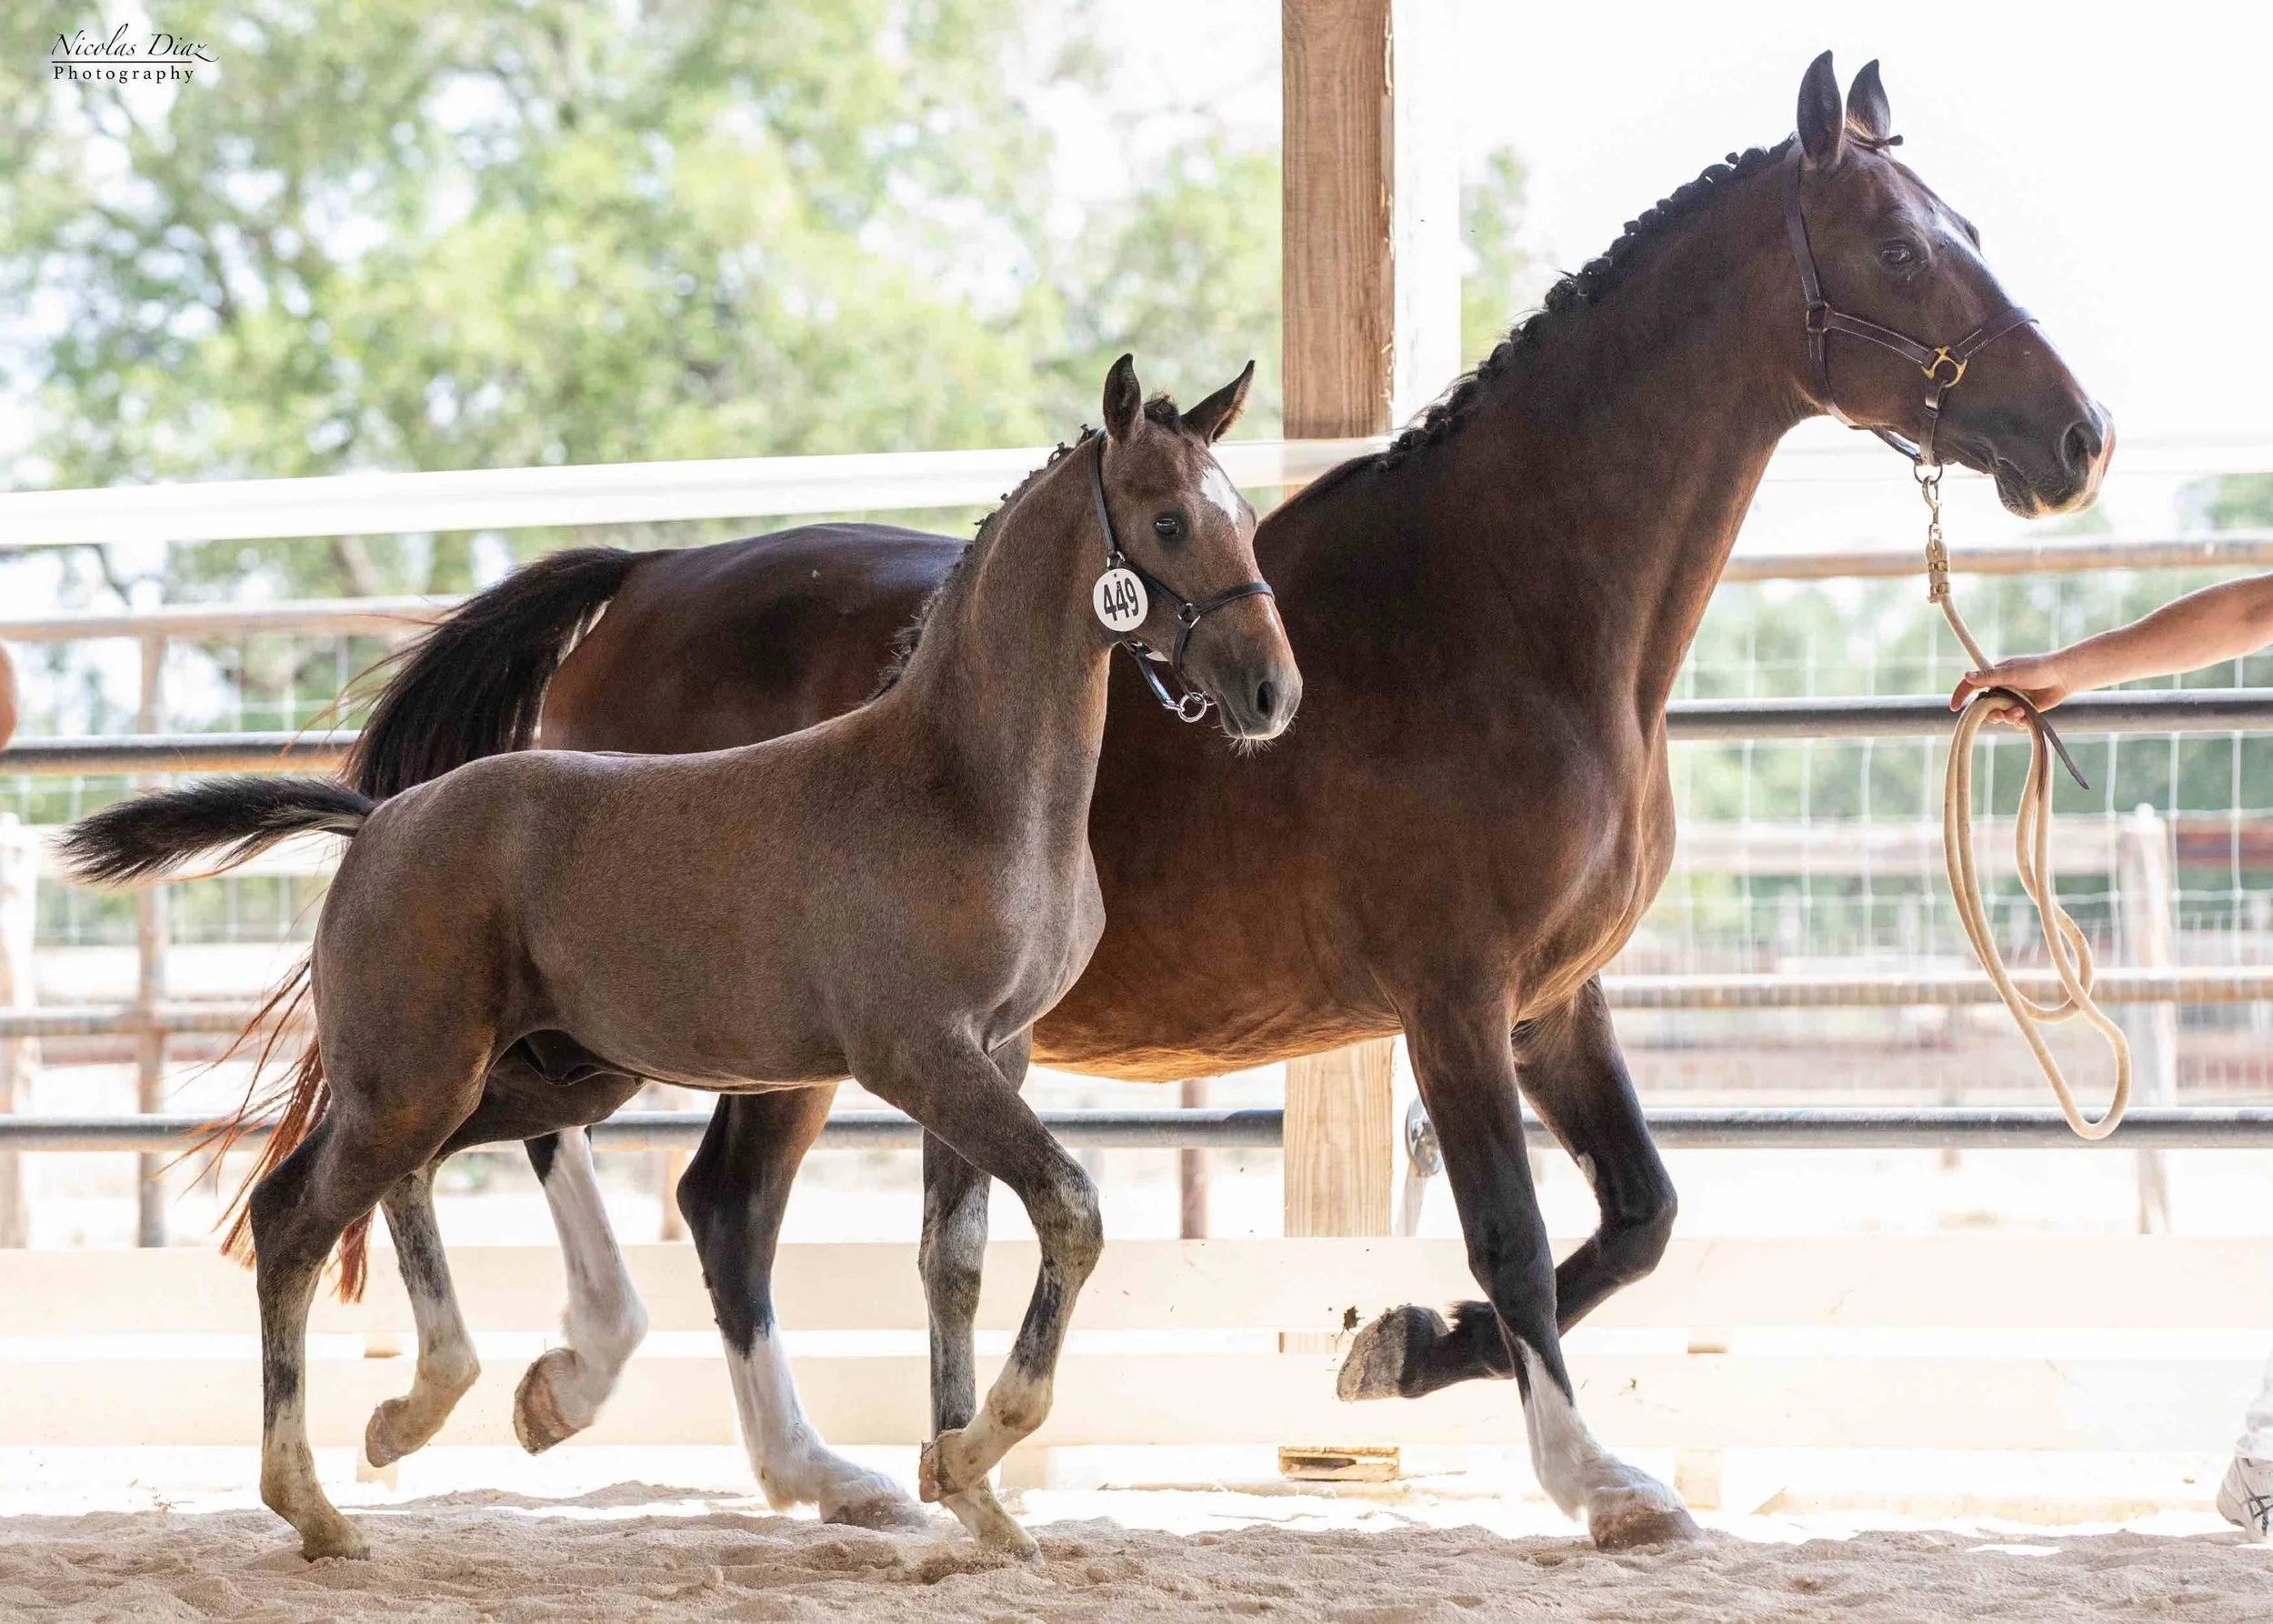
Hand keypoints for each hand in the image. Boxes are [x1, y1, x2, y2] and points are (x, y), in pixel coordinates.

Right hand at [1949, 653, 2076, 728]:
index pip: (1970, 686)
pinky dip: (2018, 721)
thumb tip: (1965, 676)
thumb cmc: (2037, 669)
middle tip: (1999, 715)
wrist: (2063, 676)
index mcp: (1994, 677)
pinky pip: (2014, 721)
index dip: (1960, 695)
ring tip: (2020, 713)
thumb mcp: (2011, 672)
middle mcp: (2000, 689)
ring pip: (1999, 716)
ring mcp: (2011, 700)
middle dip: (1991, 713)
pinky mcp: (2023, 710)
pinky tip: (2027, 717)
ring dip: (2007, 717)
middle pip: (1984, 706)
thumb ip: (1989, 676)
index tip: (1954, 707)